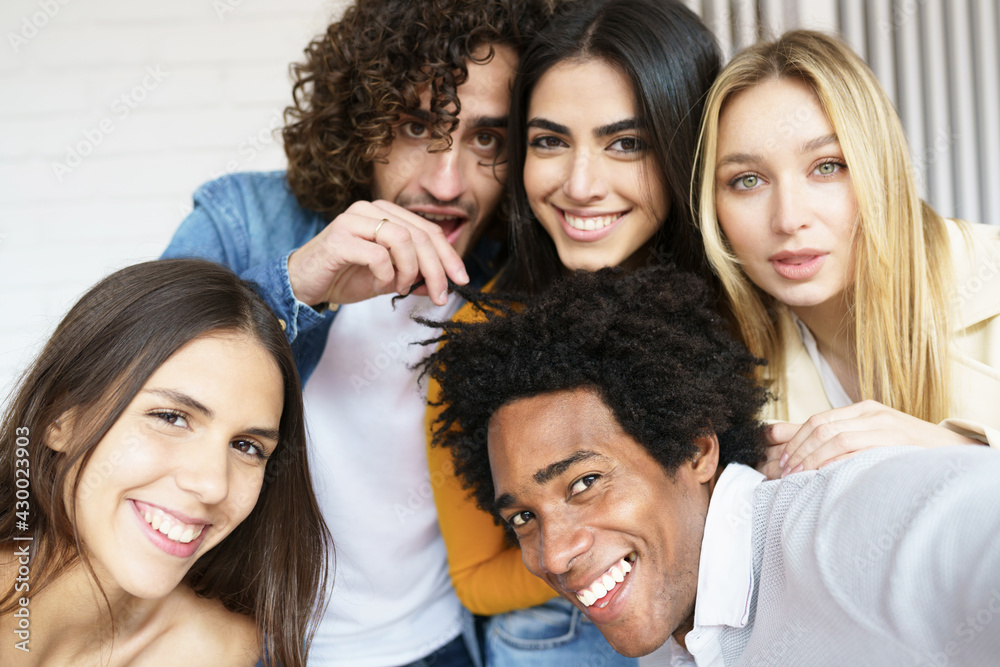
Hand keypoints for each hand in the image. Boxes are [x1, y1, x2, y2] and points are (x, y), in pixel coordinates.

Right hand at [287, 199, 469, 307]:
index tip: (461, 279)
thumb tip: (441, 282)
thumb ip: (413, 275)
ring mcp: (353, 221)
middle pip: (419, 235)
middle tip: (441, 295)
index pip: (428, 230)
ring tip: (401, 288)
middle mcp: (370, 210)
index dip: (449, 255)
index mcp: (384, 213)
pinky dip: (385, 275)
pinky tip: (378, 285)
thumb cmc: (343, 277)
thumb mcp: (387, 278)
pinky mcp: (338, 238)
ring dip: (410, 271)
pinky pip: (377, 255)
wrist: (302, 285)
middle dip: (437, 268)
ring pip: (402, 239)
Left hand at [767, 400, 980, 478]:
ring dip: (811, 459)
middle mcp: (872, 413)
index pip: (818, 420)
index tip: (783, 463)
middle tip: (786, 472)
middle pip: (821, 427)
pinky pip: (856, 449)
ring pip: (835, 437)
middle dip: (798, 451)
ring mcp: (885, 426)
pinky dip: (835, 462)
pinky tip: (823, 475)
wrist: (953, 454)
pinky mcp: (895, 442)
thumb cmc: (908, 451)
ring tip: (798, 476)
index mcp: (864, 410)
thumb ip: (838, 439)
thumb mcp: (872, 438)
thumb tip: (794, 444)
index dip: (795, 441)